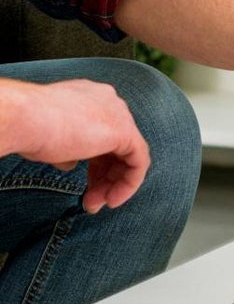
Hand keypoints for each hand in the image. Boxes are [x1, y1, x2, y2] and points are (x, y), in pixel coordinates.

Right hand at [7, 79, 149, 212]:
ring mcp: (120, 115)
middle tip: (91, 201)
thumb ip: (69, 150)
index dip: (97, 165)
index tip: (86, 187)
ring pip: (129, 155)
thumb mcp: (52, 140)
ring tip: (95, 204)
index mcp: (93, 99)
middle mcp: (110, 103)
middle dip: (104, 178)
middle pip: (117, 147)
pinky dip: (129, 183)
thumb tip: (72, 163)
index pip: (104, 136)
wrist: (25, 118)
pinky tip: (112, 199)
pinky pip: (139, 161)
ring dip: (114, 184)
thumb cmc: (30, 128)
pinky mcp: (126, 131)